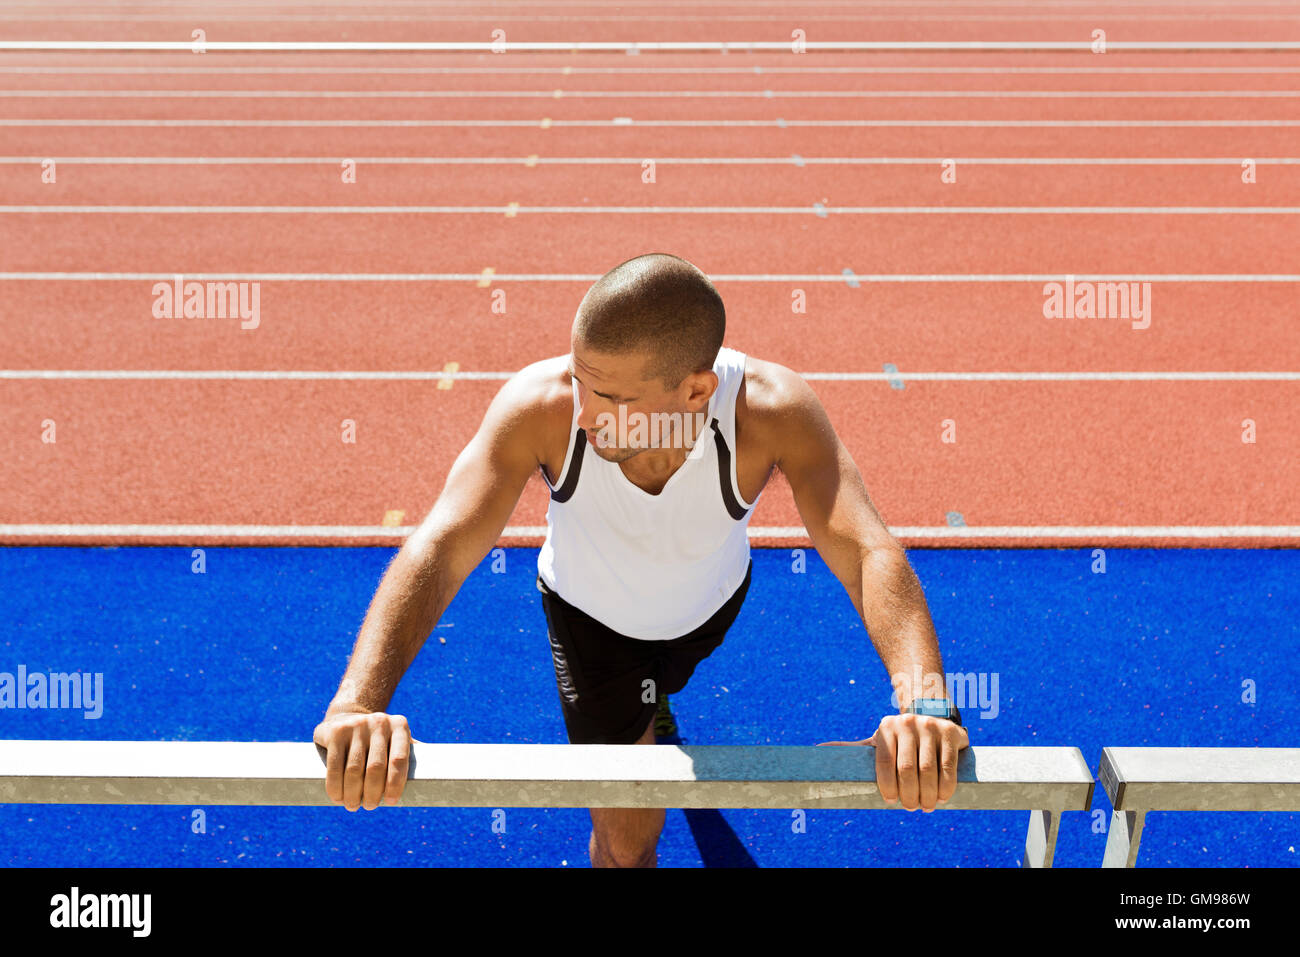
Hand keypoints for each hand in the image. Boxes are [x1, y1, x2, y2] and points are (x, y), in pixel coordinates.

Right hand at [313, 711, 413, 810]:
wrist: (347, 716)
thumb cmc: (379, 738)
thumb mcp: (399, 740)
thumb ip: (415, 753)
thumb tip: (445, 771)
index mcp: (400, 726)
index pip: (400, 760)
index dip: (395, 785)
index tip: (391, 803)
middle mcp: (380, 722)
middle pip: (376, 768)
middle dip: (372, 793)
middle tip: (369, 807)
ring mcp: (356, 726)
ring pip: (354, 770)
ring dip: (353, 794)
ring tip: (353, 806)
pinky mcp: (335, 732)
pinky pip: (335, 765)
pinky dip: (335, 786)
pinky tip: (337, 797)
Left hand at [819, 712, 967, 812]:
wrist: (931, 717)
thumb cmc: (898, 739)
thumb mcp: (876, 742)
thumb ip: (851, 748)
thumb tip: (817, 749)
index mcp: (885, 728)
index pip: (884, 763)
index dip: (888, 786)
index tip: (891, 801)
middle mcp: (907, 724)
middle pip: (907, 769)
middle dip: (909, 794)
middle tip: (911, 807)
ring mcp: (930, 727)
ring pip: (928, 770)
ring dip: (928, 794)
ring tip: (926, 806)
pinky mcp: (951, 733)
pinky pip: (948, 766)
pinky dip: (945, 786)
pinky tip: (941, 797)